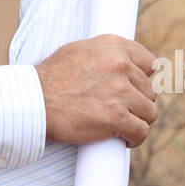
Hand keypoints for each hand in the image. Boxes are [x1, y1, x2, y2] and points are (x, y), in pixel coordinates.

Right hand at [35, 34, 157, 148]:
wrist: (34, 100)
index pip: (150, 62)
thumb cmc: (52, 78)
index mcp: (113, 47)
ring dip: (138, 121)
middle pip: (150, 90)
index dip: (144, 79)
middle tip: (121, 111)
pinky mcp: (116, 117)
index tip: (136, 89)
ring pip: (150, 112)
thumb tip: (126, 62)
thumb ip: (106, 53)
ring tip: (123, 125)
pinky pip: (141, 131)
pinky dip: (135, 138)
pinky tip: (124, 139)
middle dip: (138, 103)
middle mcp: (120, 65)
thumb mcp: (79, 50)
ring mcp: (119, 91)